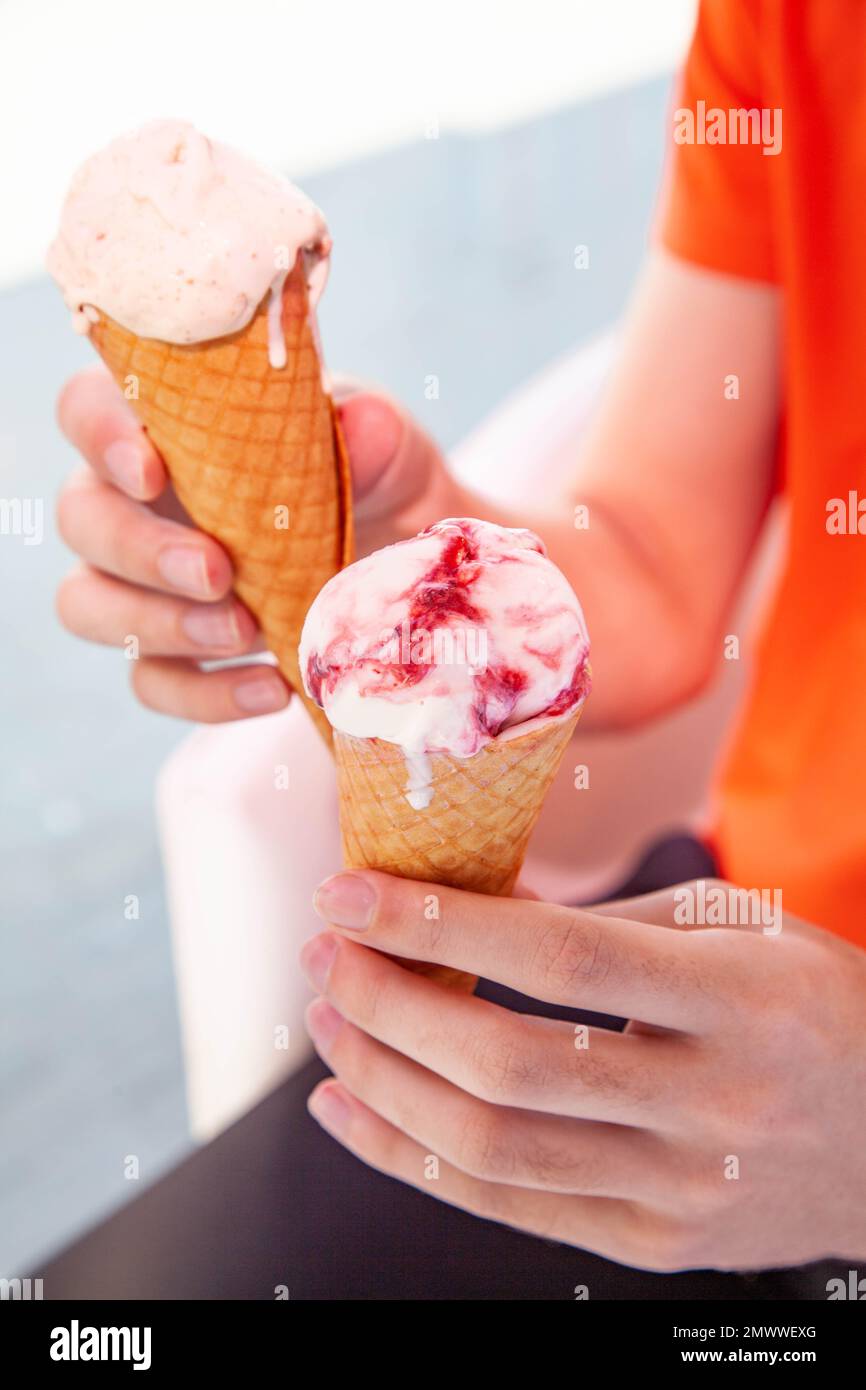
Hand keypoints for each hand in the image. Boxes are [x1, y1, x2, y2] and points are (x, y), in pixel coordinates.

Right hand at [55, 368, 462, 721]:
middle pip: (81, 516)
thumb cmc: (378, 490)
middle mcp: (136, 502)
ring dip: (159, 624)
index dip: (99, 434)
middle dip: (141, 549)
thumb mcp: (393, 454)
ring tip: (244, 633)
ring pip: (88, 604)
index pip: (88, 408)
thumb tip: (358, 423)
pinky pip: (151, 681)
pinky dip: (205, 694)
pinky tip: (272, 688)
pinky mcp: (170, 656)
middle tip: (217, 572)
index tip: (152, 472)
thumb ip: (375, 432)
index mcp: (171, 428)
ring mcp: (142, 583)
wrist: (408, 576)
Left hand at [301, 872, 865, 1270]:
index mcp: (741, 998)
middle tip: (325, 955)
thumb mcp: (739, 928)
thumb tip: (465, 905)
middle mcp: (713, 1101)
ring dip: (383, 1082)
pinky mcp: (653, 1244)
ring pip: (493, 1148)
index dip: (440, 923)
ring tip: (325, 1026)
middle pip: (508, 1062)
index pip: (561, 958)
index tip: (350, 892)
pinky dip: (412, 1159)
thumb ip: (607, 921)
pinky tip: (351, 1111)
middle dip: (389, 1004)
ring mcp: (682, 1188)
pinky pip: (507, 1207)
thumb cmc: (812, 1006)